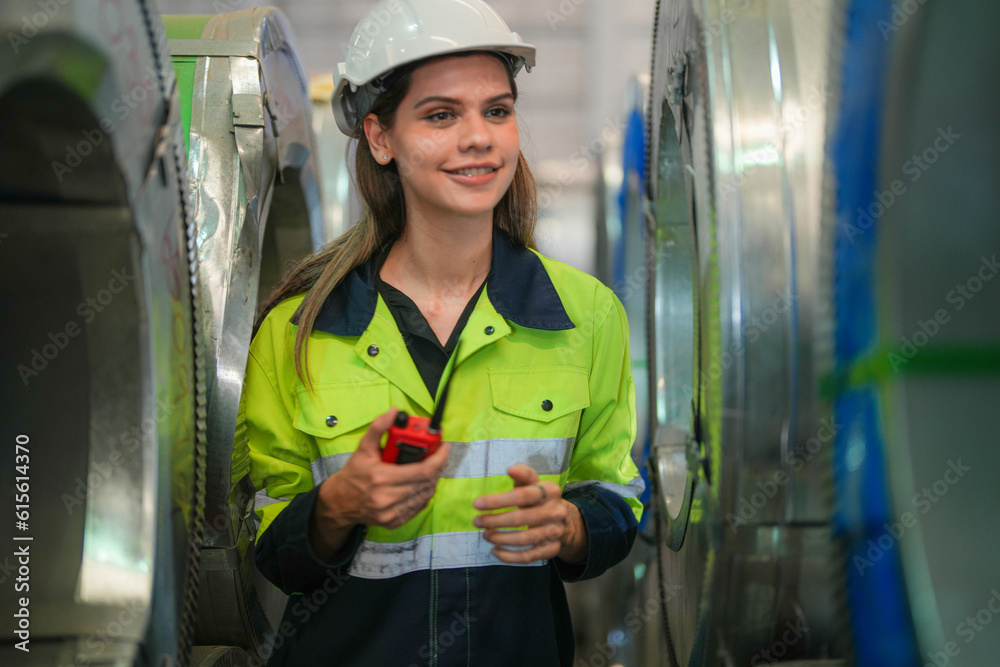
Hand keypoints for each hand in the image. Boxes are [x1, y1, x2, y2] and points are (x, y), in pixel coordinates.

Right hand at [311, 408, 449, 558]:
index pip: (423, 470)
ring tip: (427, 469)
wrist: (339, 502)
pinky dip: (423, 494)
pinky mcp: (393, 522)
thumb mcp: (363, 448)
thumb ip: (379, 427)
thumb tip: (394, 412)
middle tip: (437, 456)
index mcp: (381, 478)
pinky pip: (418, 507)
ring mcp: (390, 513)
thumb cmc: (354, 473)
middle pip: (427, 483)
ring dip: (431, 480)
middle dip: (437, 467)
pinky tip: (417, 484)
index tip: (444, 447)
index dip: (439, 458)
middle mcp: (386, 498)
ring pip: (426, 495)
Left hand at [472, 463, 586, 564]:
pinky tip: (495, 551)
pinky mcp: (552, 549)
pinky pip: (528, 557)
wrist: (564, 521)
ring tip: (485, 535)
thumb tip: (511, 469)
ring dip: (500, 538)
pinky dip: (509, 556)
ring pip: (524, 539)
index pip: (523, 495)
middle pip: (521, 518)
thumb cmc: (540, 499)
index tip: (477, 504)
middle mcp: (556, 511)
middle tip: (477, 522)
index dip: (499, 500)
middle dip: (495, 521)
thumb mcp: (534, 483)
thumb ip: (523, 474)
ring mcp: (555, 532)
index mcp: (551, 491)